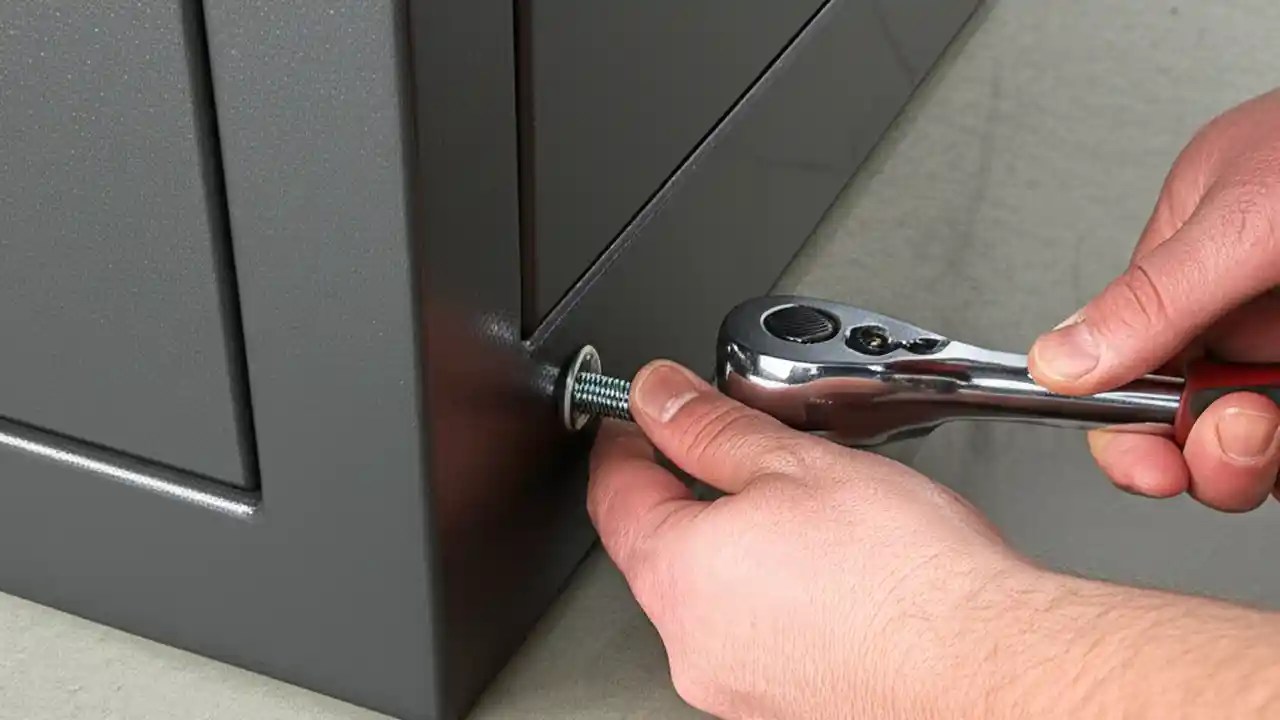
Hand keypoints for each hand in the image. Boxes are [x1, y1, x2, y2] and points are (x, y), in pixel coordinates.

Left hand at [587, 360, 1034, 718]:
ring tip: (806, 516)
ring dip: (736, 546)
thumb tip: (659, 396)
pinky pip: (754, 635)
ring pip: (710, 594)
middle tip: (733, 450)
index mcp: (678, 574)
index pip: (613, 493)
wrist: (989, 669)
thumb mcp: (795, 462)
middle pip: (659, 547)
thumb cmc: (909, 579)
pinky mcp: (781, 706)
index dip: (626, 439)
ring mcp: (734, 685)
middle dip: (686, 490)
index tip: (642, 414)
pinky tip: (828, 575)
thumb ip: (710, 427)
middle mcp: (692, 643)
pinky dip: (773, 597)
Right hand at [1029, 88, 1279, 511]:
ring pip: (1270, 445)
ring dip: (1268, 456)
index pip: (1129, 366)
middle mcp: (1248, 310)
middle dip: (1215, 450)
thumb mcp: (1246, 219)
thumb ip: (1152, 299)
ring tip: (1279, 421)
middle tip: (1244, 431)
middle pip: (1199, 423)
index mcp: (1193, 262)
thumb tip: (1058, 360)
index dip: (1130, 429)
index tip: (1150, 465)